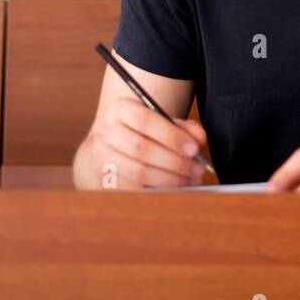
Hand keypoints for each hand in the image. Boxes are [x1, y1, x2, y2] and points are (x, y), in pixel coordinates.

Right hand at [83, 96, 209, 190]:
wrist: (116, 145)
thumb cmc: (146, 133)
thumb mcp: (165, 123)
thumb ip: (185, 127)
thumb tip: (198, 138)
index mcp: (120, 109)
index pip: (144, 120)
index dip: (171, 136)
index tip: (194, 148)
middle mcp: (105, 130)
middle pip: (141, 148)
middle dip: (175, 161)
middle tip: (198, 169)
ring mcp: (100, 156)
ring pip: (138, 171)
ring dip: (170, 179)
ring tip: (190, 180)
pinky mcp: (103, 178)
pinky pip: (133, 189)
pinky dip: (158, 191)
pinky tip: (175, 189)